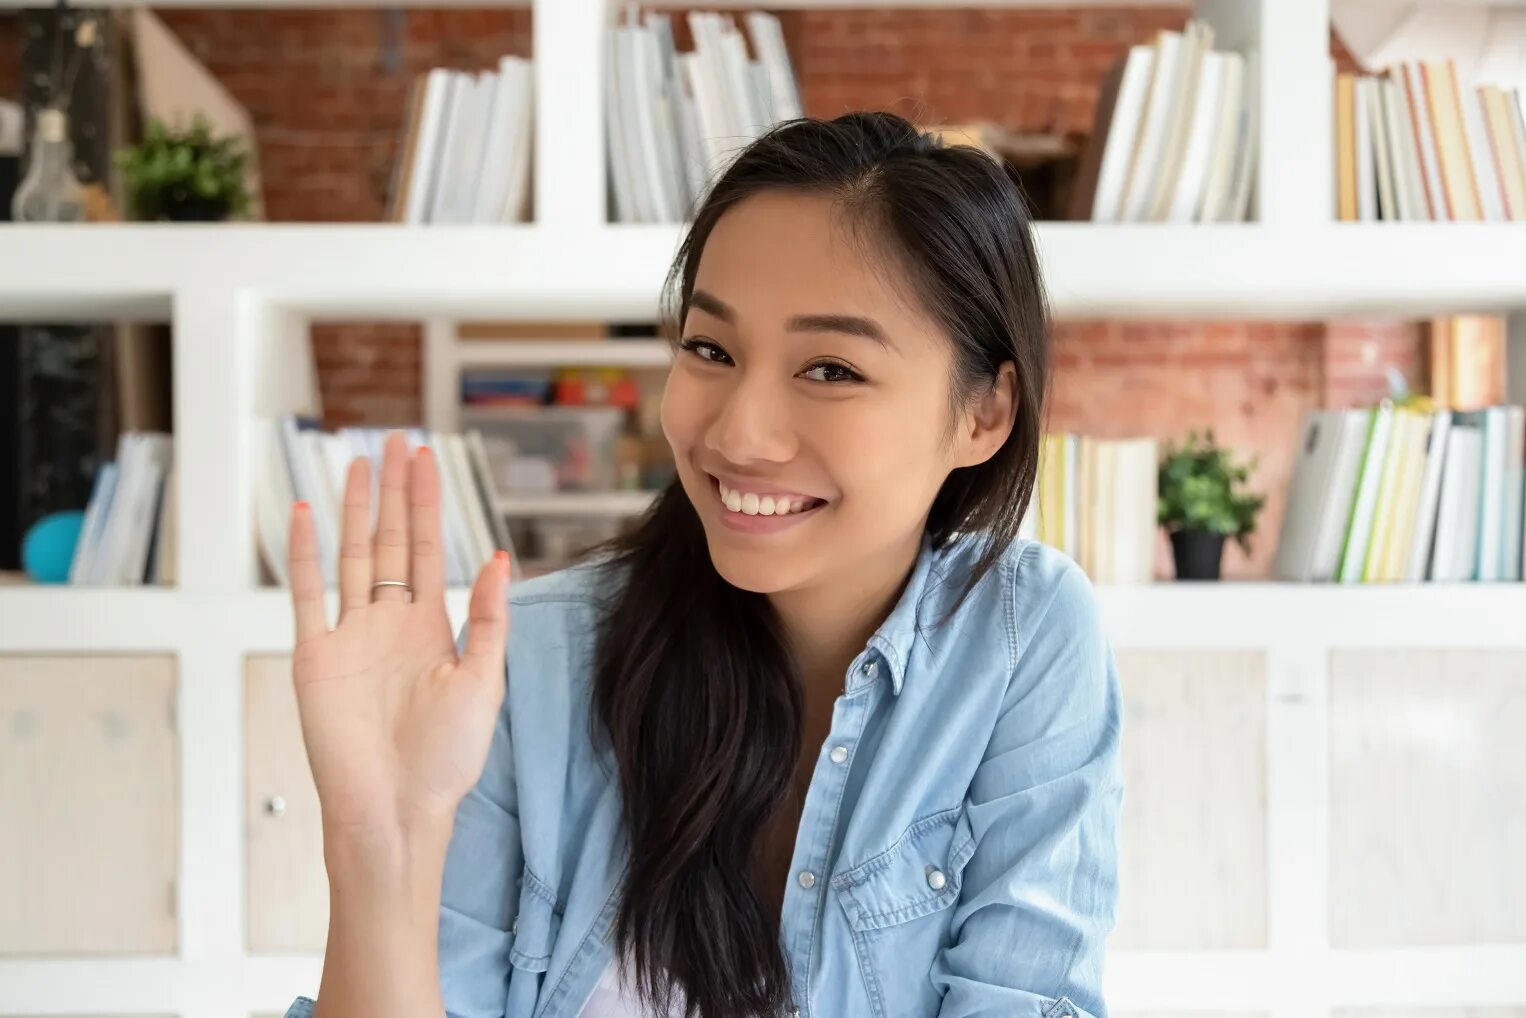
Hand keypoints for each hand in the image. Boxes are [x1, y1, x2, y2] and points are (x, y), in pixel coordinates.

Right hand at [286, 431, 509, 841]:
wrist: (394, 809)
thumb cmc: (444, 759)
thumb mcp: (482, 683)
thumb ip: (488, 619)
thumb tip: (499, 556)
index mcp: (431, 628)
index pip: (428, 549)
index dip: (427, 504)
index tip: (427, 460)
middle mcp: (389, 624)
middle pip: (390, 540)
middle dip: (394, 491)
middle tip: (397, 442)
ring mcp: (349, 636)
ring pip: (350, 556)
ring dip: (355, 509)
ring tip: (359, 462)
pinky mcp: (315, 656)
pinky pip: (306, 593)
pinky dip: (304, 552)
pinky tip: (308, 512)